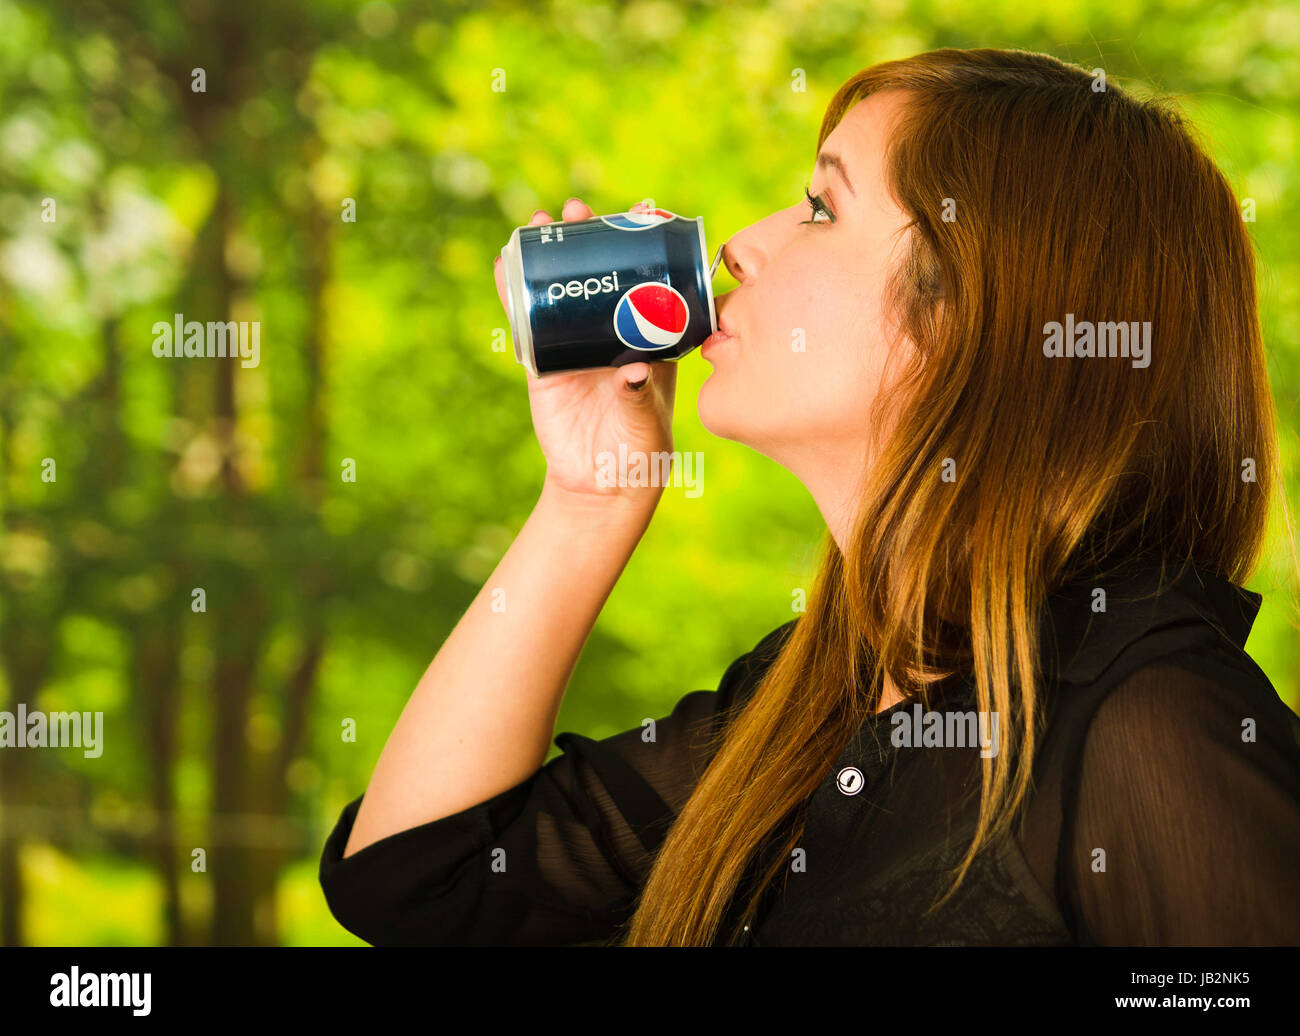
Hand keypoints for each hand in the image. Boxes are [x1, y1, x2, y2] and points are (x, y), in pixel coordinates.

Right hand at [495, 199, 677, 510]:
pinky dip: (513, 294)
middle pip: (598, 276)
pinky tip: (502, 265)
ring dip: (547, 256)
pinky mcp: (543, 364)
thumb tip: (631, 373)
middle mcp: (611, 334)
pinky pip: (526, 323)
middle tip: (578, 209)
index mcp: (648, 338)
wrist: (601, 484)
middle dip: (587, 239)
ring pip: (560, 291)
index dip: (638, 247)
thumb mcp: (646, 422)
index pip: (645, 282)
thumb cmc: (639, 451)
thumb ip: (638, 397)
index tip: (635, 212)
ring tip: (538, 221)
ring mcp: (575, 345)